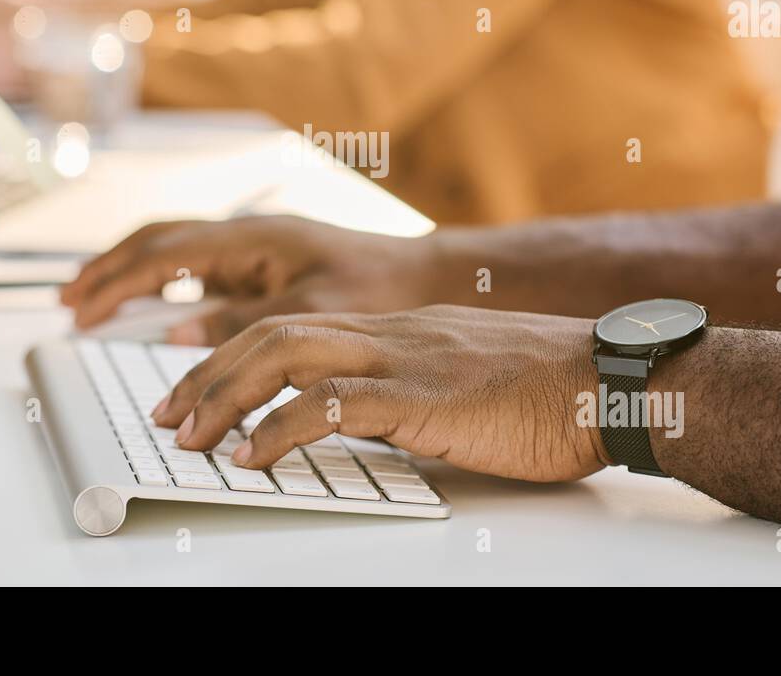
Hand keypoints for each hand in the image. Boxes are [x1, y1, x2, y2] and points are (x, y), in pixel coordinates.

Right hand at [60, 216, 440, 341]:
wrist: (428, 275)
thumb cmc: (380, 289)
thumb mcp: (313, 315)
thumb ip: (243, 324)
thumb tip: (176, 334)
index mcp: (254, 237)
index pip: (165, 254)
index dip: (116, 282)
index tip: (79, 310)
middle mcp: (248, 233)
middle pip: (159, 241)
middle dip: (109, 269)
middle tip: (68, 301)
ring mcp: (256, 245)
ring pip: (176, 249)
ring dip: (133, 272)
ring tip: (94, 299)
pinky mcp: (266, 261)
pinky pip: (200, 267)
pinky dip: (166, 283)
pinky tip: (156, 306)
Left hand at [151, 305, 606, 482]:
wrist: (612, 378)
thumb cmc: (549, 388)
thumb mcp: (463, 378)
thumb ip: (409, 386)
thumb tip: (361, 418)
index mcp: (398, 329)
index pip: (295, 324)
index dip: (235, 353)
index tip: (198, 388)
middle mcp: (390, 333)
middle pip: (274, 331)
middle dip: (209, 370)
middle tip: (169, 413)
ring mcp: (405, 358)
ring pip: (288, 354)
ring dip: (225, 393)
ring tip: (189, 434)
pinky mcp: (423, 396)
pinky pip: (332, 405)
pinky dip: (279, 429)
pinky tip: (252, 454)